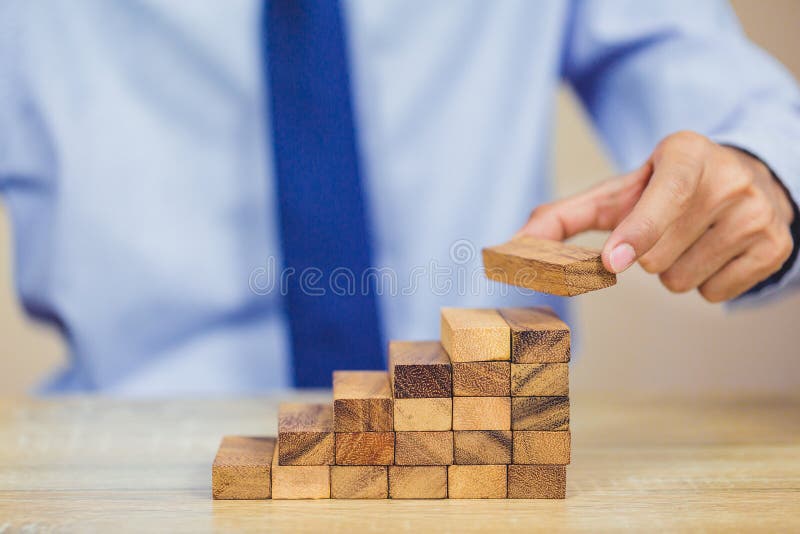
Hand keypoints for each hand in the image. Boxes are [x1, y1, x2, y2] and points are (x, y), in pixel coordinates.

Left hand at [519, 131, 795, 301]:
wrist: (737, 180)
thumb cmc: (659, 192)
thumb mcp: (613, 194)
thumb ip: (561, 219)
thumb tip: (509, 248)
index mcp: (685, 155)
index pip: (660, 201)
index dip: (635, 234)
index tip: (612, 261)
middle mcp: (729, 178)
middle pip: (659, 258)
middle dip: (646, 256)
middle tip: (661, 232)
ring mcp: (758, 213)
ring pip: (684, 281)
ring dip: (673, 271)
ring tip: (686, 240)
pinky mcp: (776, 246)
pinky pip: (717, 294)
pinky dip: (704, 283)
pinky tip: (711, 252)